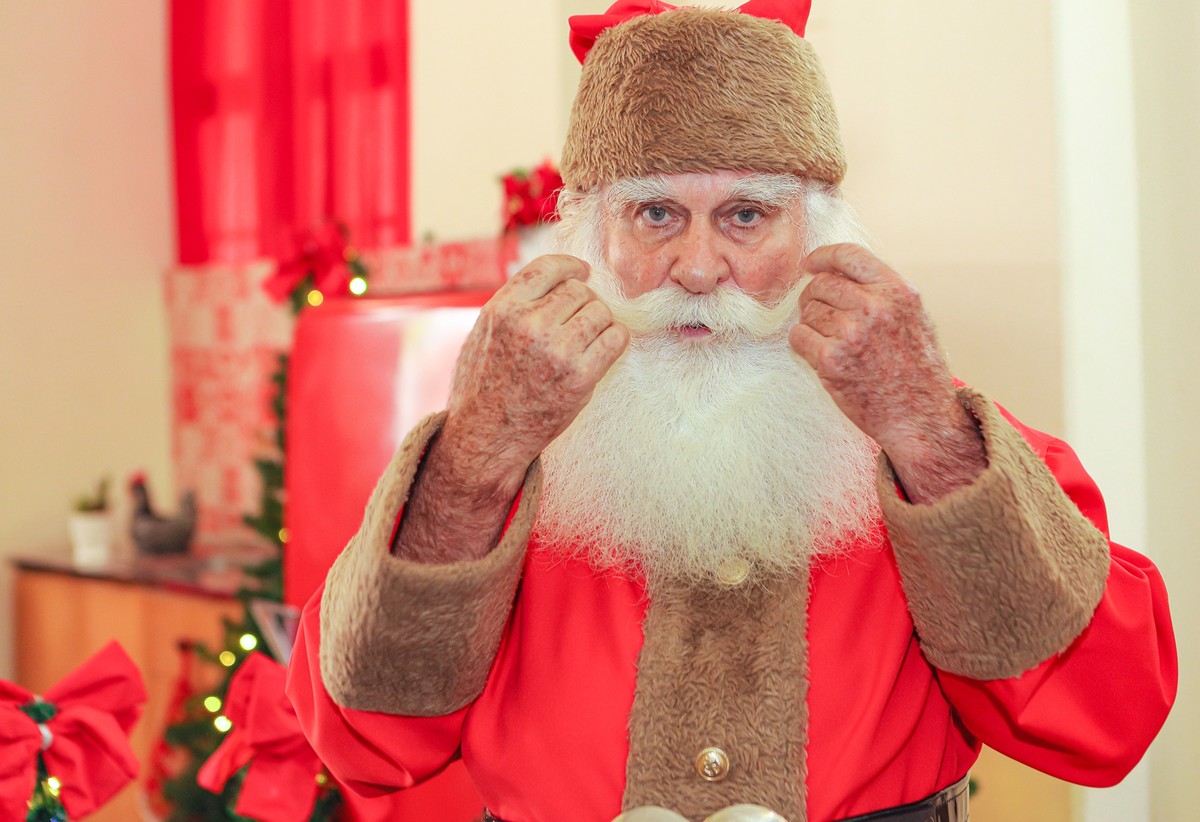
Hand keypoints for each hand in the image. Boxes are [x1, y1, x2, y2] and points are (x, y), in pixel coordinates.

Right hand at [443, 254, 628, 494]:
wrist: (485, 438)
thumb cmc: (483, 387)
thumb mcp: (484, 333)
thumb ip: (514, 305)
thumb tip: (554, 278)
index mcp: (503, 309)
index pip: (548, 267)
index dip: (571, 267)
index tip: (582, 273)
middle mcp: (529, 325)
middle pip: (579, 291)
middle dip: (583, 303)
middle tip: (576, 324)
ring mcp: (557, 351)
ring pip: (601, 312)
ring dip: (599, 323)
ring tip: (585, 341)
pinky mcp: (580, 378)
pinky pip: (616, 339)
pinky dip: (614, 341)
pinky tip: (602, 351)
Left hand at [789, 244, 984, 500]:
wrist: (920, 417)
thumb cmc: (917, 369)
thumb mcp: (914, 317)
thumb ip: (882, 292)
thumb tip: (838, 272)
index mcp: (898, 291)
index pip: (849, 255)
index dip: (823, 256)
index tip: (811, 264)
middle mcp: (876, 308)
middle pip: (821, 284)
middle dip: (814, 297)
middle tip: (822, 315)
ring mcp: (852, 334)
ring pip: (808, 311)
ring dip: (811, 323)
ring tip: (832, 341)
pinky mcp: (831, 361)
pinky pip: (799, 336)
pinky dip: (803, 344)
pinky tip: (820, 355)